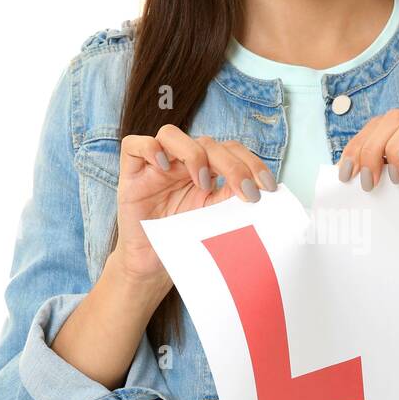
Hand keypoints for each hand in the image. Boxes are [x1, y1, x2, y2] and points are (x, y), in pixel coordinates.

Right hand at [115, 127, 276, 283]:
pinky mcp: (131, 173)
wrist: (153, 265)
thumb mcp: (215, 218)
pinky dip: (151, 149)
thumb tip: (260, 188)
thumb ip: (231, 199)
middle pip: (208, 142)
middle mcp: (182, 162)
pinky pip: (134, 144)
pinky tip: (165, 168)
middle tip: (246, 191)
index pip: (231, 150)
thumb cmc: (183, 240)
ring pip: (171, 134)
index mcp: (206, 169)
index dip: (251, 163)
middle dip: (232, 164)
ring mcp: (156, 165)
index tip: (267, 188)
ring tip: (204, 183)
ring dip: (193, 154)